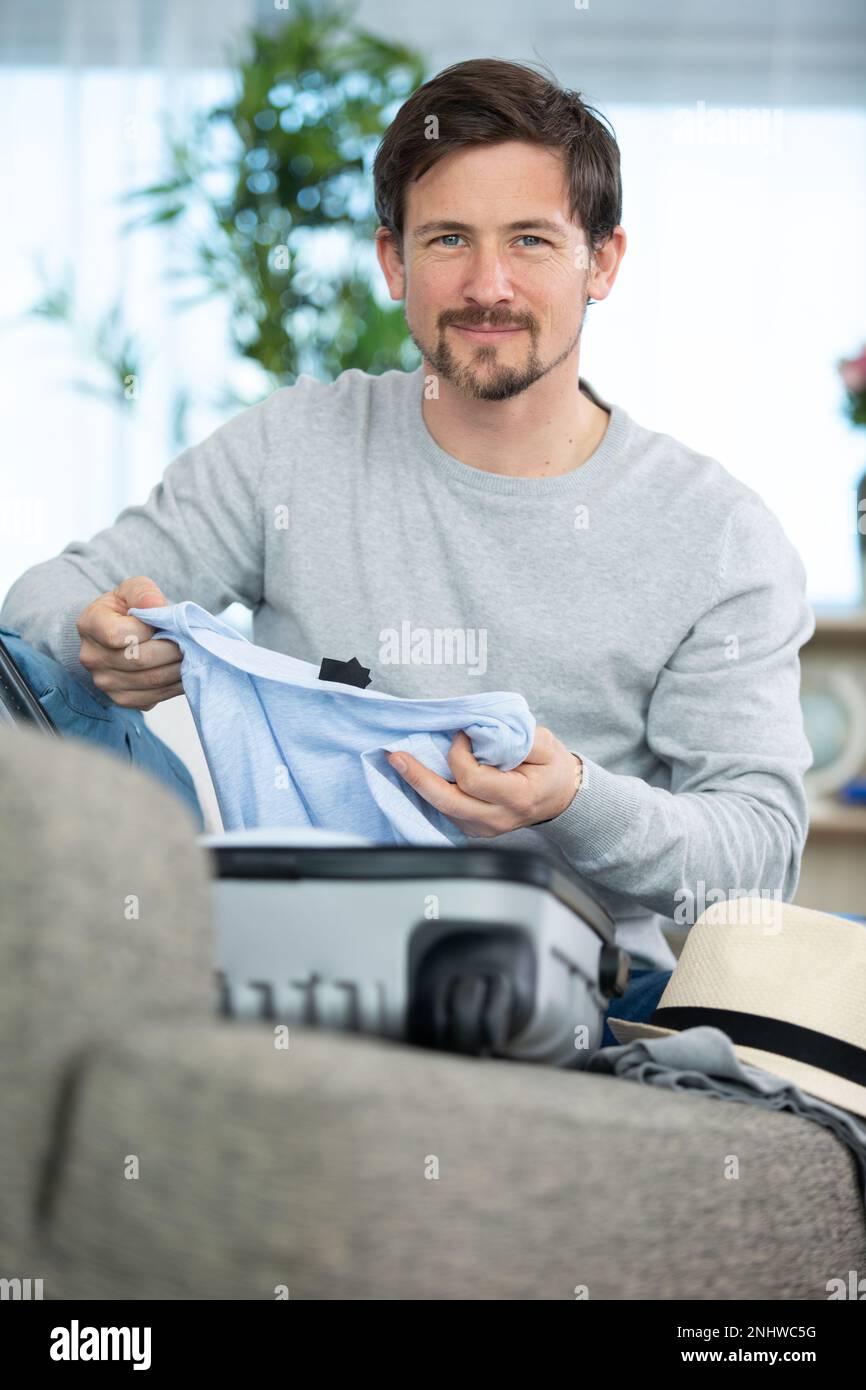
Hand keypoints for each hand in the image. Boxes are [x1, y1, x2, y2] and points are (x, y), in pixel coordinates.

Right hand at [77, 576, 182, 710]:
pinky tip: (184, 671)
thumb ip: (144, 593)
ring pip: (151, 680)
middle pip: (139, 660)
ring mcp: (105, 682)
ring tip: (191, 655)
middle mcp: (91, 657)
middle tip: (190, 641)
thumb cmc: (128, 609)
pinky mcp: (122, 699)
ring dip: (178, 668)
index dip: (147, 629)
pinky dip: (175, 685)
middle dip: (171, 650)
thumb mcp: (133, 590)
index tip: (161, 622)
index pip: (119, 635)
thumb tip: (156, 606)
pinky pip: (155, 697)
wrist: (121, 635)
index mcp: (89, 625)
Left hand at [387, 725, 582, 837]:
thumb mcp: (546, 746)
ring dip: (420, 786)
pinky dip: (431, 793)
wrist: (562, 799)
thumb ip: (516, 738)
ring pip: (442, 810)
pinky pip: (446, 813)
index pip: (473, 779)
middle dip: (418, 778)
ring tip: (400, 762)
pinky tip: (419, 776)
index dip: (460, 754)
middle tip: (396, 757)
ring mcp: (484, 829)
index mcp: (517, 797)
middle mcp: (498, 819)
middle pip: (448, 802)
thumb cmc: (552, 769)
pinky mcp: (474, 830)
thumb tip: (480, 731)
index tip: (462, 735)